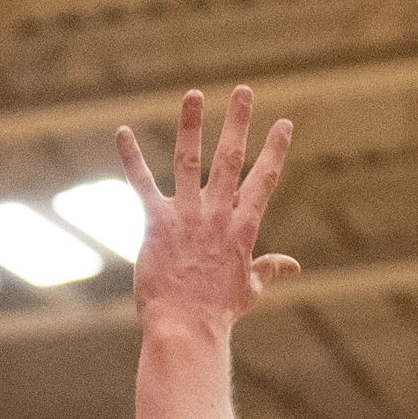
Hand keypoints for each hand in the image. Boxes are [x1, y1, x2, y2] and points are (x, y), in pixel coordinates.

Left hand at [113, 88, 298, 335]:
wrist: (186, 328)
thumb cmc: (217, 314)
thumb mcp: (250, 290)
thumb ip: (269, 270)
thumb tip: (294, 265)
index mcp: (242, 228)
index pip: (263, 180)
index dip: (275, 150)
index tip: (284, 123)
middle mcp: (216, 214)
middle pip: (230, 159)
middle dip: (238, 122)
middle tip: (243, 90)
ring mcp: (186, 216)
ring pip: (189, 160)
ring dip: (190, 125)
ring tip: (192, 94)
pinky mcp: (156, 223)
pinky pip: (141, 184)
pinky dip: (131, 158)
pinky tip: (122, 132)